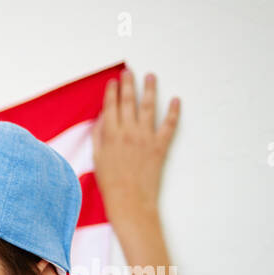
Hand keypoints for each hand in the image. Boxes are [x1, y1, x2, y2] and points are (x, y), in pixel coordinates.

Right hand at [92, 68, 179, 226]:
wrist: (129, 202)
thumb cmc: (110, 185)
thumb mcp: (97, 160)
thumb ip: (99, 137)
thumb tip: (102, 119)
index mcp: (110, 136)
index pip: (111, 107)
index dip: (112, 93)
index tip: (113, 82)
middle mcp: (128, 132)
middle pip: (128, 102)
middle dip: (128, 84)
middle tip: (129, 72)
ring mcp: (146, 138)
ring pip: (148, 108)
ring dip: (150, 90)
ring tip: (151, 77)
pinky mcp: (160, 146)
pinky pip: (169, 125)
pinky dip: (173, 112)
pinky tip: (175, 100)